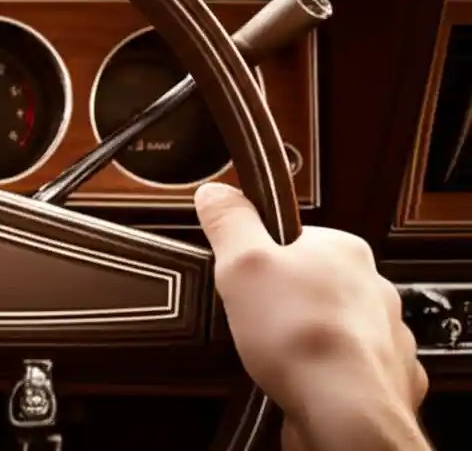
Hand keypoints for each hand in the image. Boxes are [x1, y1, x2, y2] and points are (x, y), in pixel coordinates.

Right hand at [194, 182, 428, 450]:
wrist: (345, 409)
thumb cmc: (300, 335)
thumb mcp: (242, 263)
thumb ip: (229, 222)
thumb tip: (216, 192)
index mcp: (342, 249)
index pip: (294, 238)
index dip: (261, 258)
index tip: (244, 278)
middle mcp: (372, 285)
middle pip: (312, 281)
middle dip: (283, 299)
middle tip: (253, 317)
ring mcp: (383, 332)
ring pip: (331, 324)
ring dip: (306, 336)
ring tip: (275, 353)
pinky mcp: (384, 373)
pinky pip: (346, 364)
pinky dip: (324, 371)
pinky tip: (302, 379)